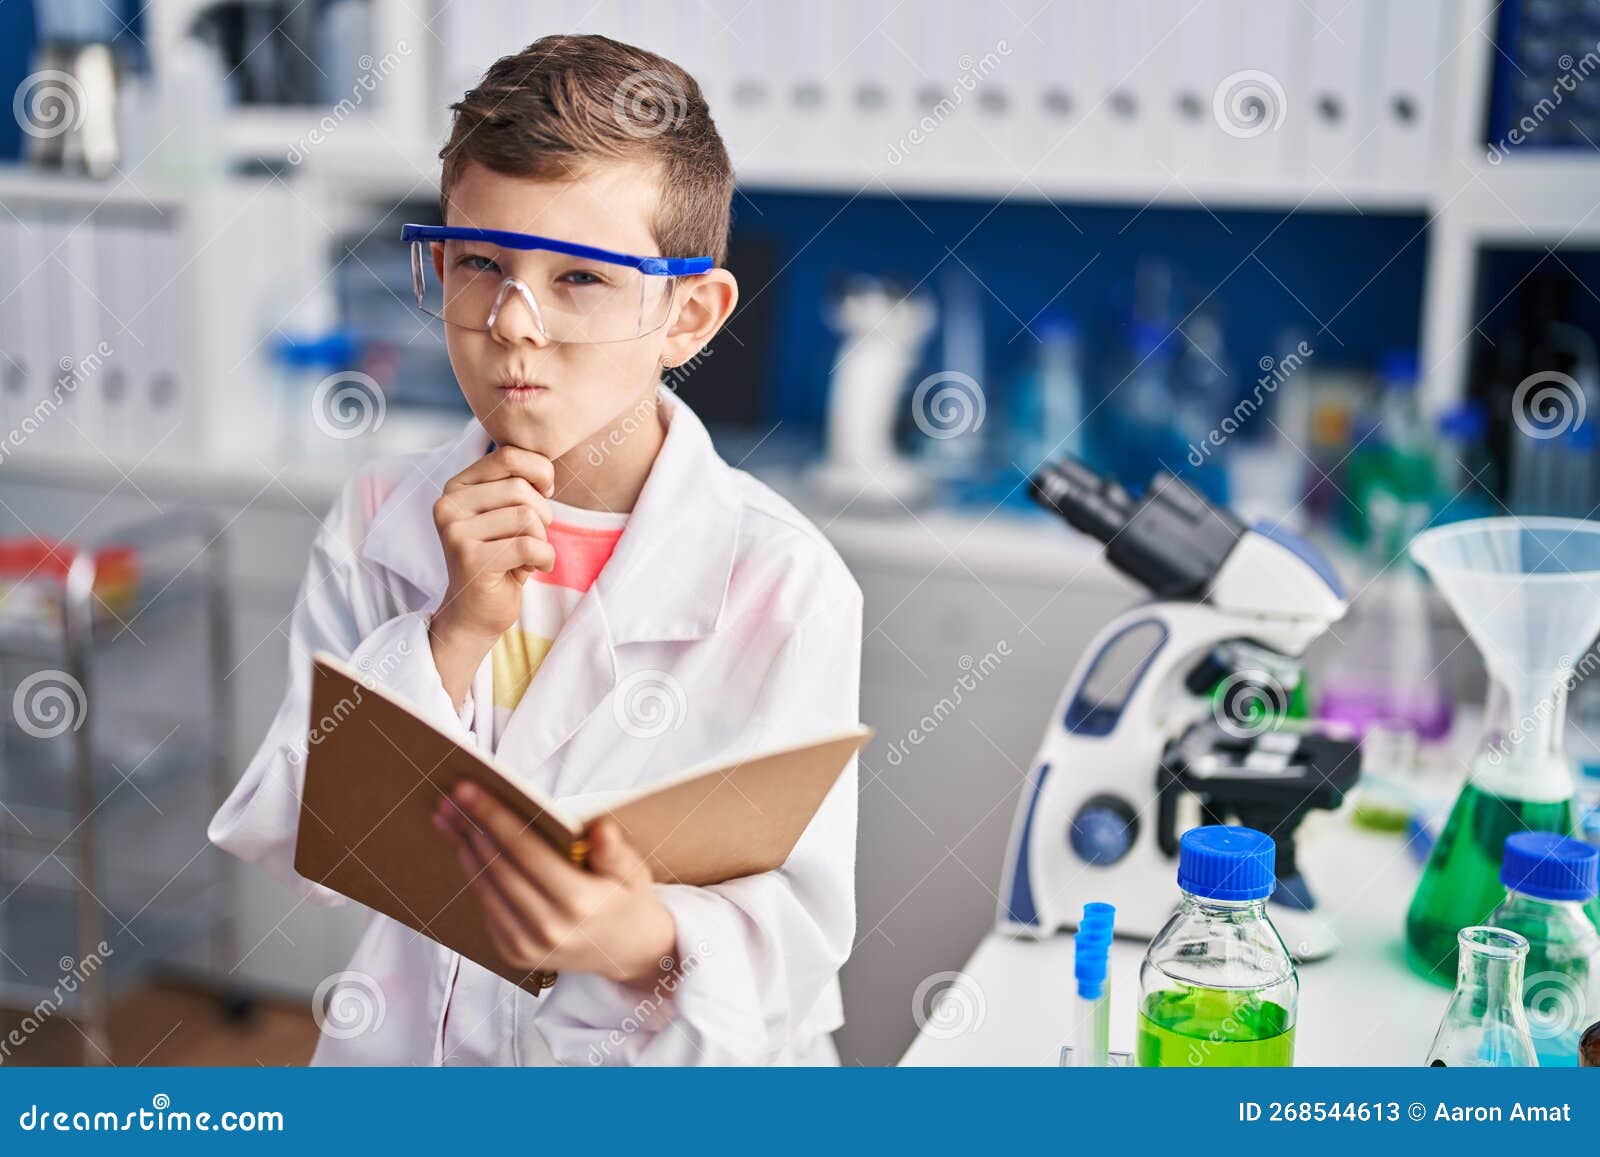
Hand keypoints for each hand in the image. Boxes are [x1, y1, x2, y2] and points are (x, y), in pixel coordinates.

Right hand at [429, 446, 554, 705]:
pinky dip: (544, 558)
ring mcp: (456, 532)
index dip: (540, 473)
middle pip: (521, 489)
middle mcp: (448, 505)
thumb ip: (516, 483)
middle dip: (543, 514)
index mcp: (456, 487)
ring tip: (527, 555)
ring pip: (527, 517)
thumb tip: (544, 464)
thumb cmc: (501, 558)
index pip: (508, 457)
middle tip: (533, 538)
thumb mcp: (506, 514)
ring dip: (542, 539)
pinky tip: (533, 569)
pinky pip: (529, 546)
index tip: (544, 495)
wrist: (476, 613)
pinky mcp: (470, 559)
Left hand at [434, 782, 678, 986]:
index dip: (493, 817)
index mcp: (578, 903)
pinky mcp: (513, 953)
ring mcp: (527, 945)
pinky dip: (474, 873)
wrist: (625, 952)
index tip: (467, 789)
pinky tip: (466, 847)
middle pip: (496, 866)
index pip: (525, 851)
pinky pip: (486, 906)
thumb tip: (600, 831)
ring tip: (448, 817)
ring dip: (463, 848)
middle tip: (449, 797)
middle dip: (469, 827)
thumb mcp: (633, 872)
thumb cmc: (626, 900)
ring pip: (484, 886)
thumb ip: (616, 853)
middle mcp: (548, 928)